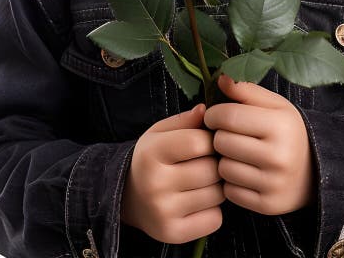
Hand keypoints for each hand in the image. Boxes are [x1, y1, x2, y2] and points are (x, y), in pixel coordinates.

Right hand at [121, 104, 224, 243]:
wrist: (127, 197)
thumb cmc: (152, 159)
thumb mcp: (160, 133)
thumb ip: (185, 120)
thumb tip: (206, 110)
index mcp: (151, 153)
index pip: (198, 142)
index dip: (210, 140)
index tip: (208, 141)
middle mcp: (155, 185)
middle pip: (211, 170)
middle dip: (215, 163)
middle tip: (207, 162)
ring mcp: (163, 213)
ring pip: (217, 194)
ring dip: (217, 186)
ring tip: (203, 181)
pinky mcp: (173, 234)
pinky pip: (215, 219)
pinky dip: (214, 210)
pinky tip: (199, 201)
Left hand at [203, 73, 316, 215]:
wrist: (316, 171)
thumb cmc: (287, 131)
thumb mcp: (275, 105)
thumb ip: (246, 89)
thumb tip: (221, 77)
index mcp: (280, 125)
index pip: (228, 116)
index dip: (214, 114)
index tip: (215, 116)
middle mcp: (279, 156)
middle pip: (222, 142)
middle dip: (219, 136)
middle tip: (228, 135)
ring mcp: (273, 183)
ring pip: (223, 168)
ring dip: (224, 160)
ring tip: (236, 154)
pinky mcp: (267, 205)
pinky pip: (230, 192)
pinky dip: (231, 182)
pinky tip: (243, 172)